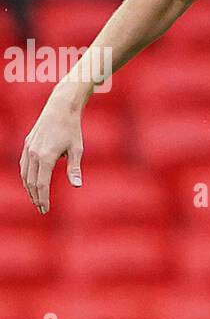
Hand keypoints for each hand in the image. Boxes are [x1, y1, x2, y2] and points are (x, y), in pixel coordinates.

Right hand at [20, 88, 84, 213]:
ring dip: (29, 189)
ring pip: (25, 174)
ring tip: (36, 199)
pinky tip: (31, 183)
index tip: (46, 209)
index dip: (43, 199)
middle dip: (36, 197)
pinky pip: (23, 165)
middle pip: (31, 182)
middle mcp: (33, 154)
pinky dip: (26, 177)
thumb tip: (77, 186)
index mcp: (45, 157)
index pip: (42, 185)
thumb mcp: (77, 149)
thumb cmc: (72, 129)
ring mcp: (28, 149)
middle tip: (41, 209)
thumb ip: (74, 169)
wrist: (60, 108)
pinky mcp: (27, 144)